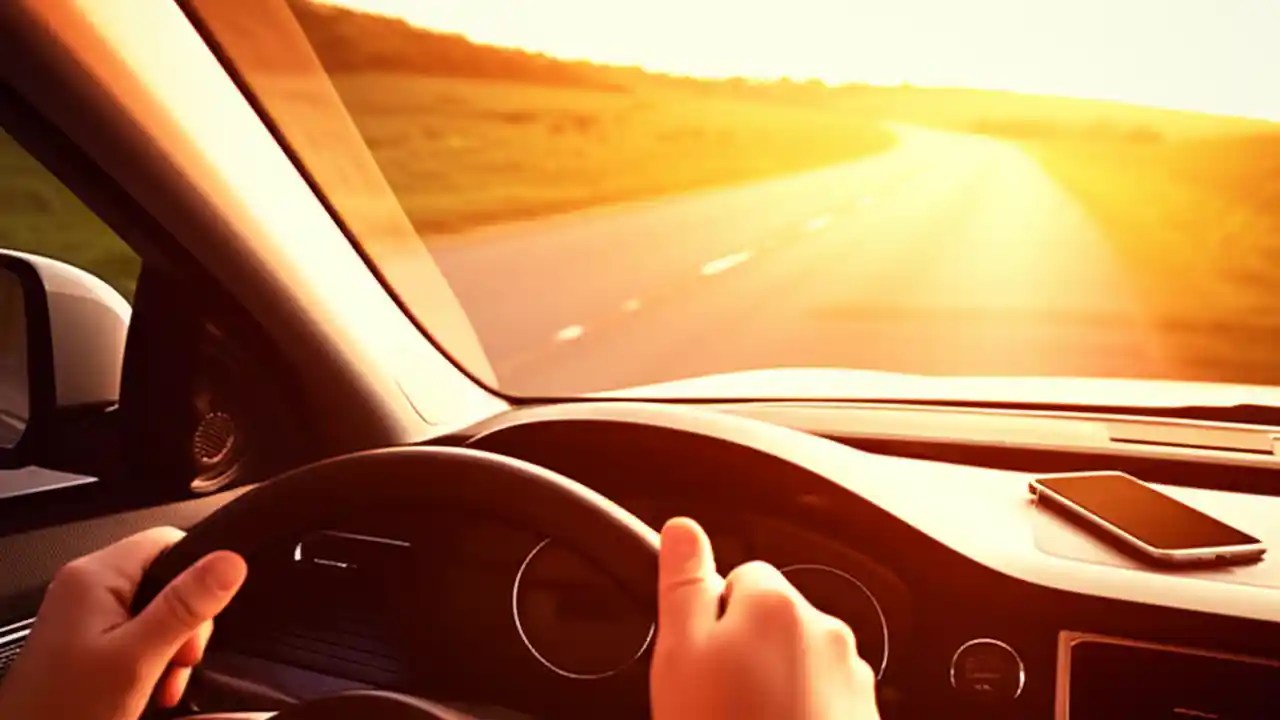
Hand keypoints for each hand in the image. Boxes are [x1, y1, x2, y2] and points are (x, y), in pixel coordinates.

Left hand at [0, 527, 246, 719]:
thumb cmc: (66, 711)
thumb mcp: (139, 658)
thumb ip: (185, 607)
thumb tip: (231, 562)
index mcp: (95, 576)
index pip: (169, 541)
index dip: (198, 576)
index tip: (203, 617)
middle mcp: (86, 586)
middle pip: (167, 579)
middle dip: (185, 624)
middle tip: (180, 660)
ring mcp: (84, 613)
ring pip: (156, 610)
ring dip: (172, 647)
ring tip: (164, 682)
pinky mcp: (85, 638)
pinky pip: (137, 631)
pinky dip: (152, 657)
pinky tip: (151, 685)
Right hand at [650, 518, 879, 719]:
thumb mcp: (680, 655)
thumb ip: (684, 583)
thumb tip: (683, 529)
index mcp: (777, 604)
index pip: (740, 576)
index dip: (712, 617)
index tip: (699, 659)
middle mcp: (826, 631)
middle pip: (774, 620)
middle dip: (747, 650)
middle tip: (716, 700)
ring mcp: (852, 679)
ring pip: (800, 664)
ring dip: (776, 686)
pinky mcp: (865, 719)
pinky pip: (824, 703)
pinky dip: (803, 717)